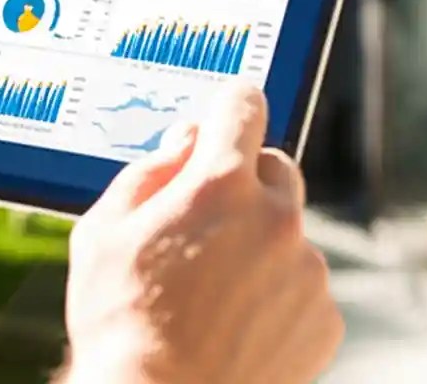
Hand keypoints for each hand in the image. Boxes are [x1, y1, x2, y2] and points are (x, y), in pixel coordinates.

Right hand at [60, 81, 342, 383]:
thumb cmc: (120, 322)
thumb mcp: (103, 233)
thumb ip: (148, 171)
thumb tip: (184, 140)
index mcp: (220, 183)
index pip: (242, 105)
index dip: (227, 108)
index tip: (222, 119)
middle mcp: (276, 217)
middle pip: (274, 165)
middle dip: (242, 181)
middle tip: (203, 221)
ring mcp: (307, 270)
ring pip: (287, 232)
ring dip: (258, 244)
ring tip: (211, 292)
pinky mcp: (324, 317)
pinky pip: (301, 285)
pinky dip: (276, 294)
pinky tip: (235, 322)